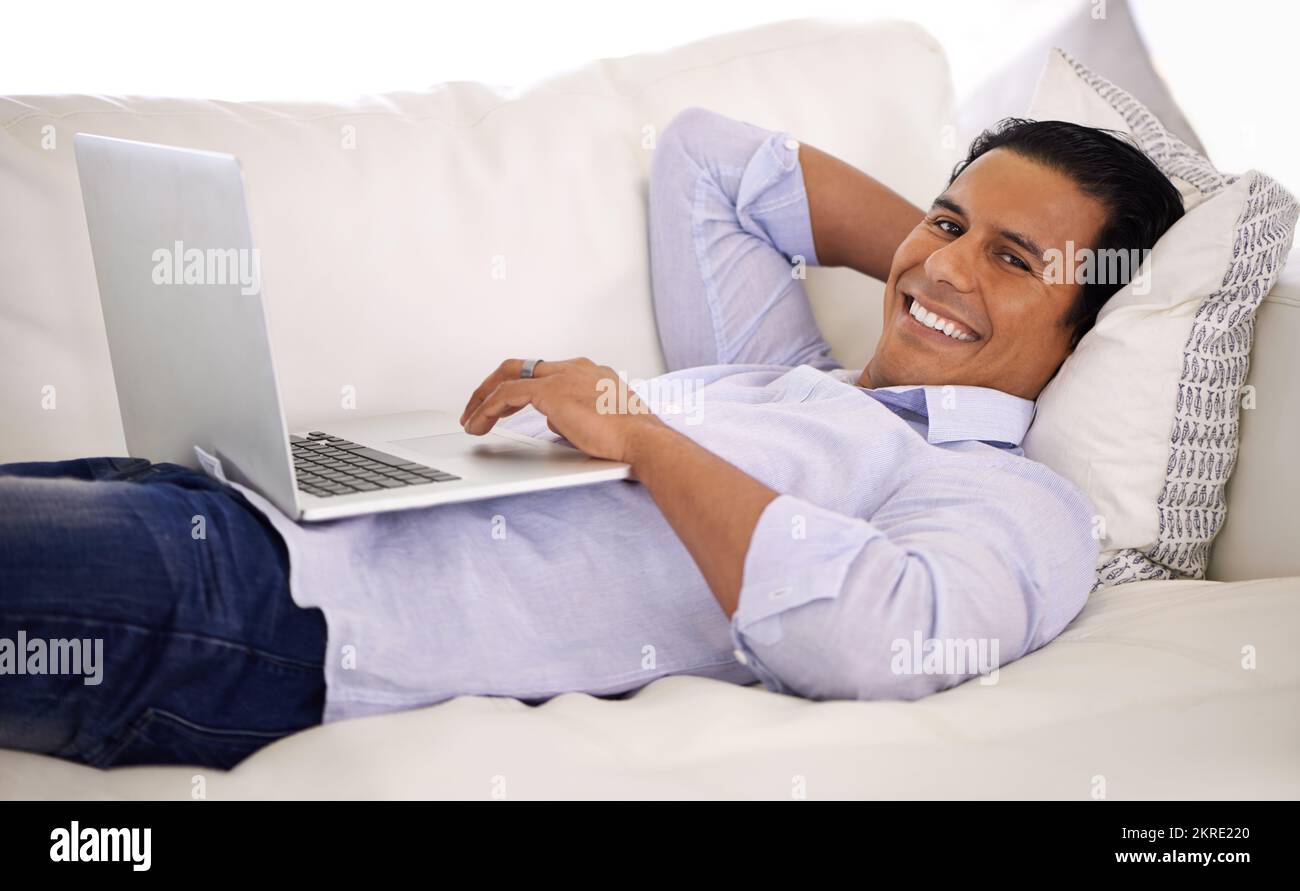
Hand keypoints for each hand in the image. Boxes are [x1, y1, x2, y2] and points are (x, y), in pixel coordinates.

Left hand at [459, 358, 666, 464]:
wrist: (644, 440)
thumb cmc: (631, 438)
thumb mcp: (600, 422)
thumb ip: (574, 416)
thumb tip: (554, 422)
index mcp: (589, 372)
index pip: (545, 372)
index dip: (521, 387)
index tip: (507, 405)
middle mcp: (574, 368)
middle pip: (521, 367)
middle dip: (494, 385)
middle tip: (478, 406)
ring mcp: (562, 377)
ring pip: (508, 377)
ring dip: (484, 399)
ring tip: (471, 420)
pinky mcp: (551, 392)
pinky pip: (506, 396)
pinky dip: (487, 410)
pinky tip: (478, 425)